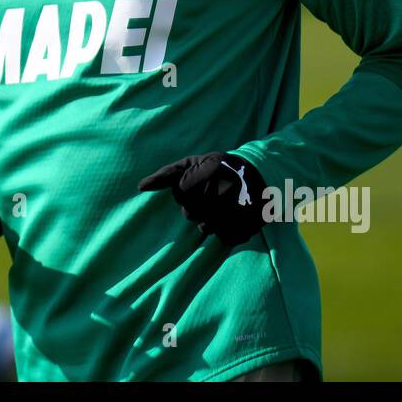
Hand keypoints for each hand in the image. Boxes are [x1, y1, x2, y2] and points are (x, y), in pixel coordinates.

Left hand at [138, 153, 267, 247]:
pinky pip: (224, 238)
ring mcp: (238, 209)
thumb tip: (140, 187)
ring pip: (205, 228)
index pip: (181, 196)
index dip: (186, 194)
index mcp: (208, 172)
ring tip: (223, 206)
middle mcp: (224, 190)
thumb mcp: (192, 163)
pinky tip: (233, 218)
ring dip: (210, 220)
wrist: (261, 175)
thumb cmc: (219, 169)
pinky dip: (226, 231)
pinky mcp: (249, 225)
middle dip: (197, 208)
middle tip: (212, 195)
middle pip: (190, 214)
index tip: (199, 184)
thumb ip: (167, 175)